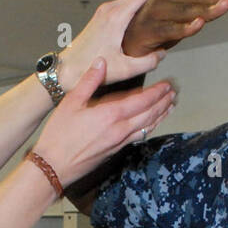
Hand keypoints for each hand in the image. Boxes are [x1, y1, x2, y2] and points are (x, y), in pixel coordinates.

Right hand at [34, 58, 175, 185]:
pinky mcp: (116, 151)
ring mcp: (119, 142)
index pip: (141, 101)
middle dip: (163, 103)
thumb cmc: (59, 134)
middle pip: (149, 114)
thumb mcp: (71, 102)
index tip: (166, 85)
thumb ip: (89, 81)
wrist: (55, 166)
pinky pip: (138, 137)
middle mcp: (120, 129)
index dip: (156, 92)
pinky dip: (149, 128)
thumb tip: (101, 62)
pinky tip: (152, 125)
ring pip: (147, 127)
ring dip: (160, 116)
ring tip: (171, 107)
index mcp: (110, 114)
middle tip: (173, 93)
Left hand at [56, 0, 180, 90]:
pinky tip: (142, 8)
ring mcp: (103, 13)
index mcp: (116, 18)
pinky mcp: (100, 18)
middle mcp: (109, 10)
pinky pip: (122, 4)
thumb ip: (147, 62)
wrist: (66, 69)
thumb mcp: (124, 70)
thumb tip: (162, 54)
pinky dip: (135, 2)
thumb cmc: (90, 68)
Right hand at [121, 0, 227, 55]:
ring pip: (185, 10)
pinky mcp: (148, 30)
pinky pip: (169, 29)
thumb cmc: (156, 28)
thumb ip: (201, 6)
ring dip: (207, 8)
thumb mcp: (181, 15)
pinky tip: (199, 24)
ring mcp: (154, 13)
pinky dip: (185, 27)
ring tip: (226, 5)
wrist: (127, 45)